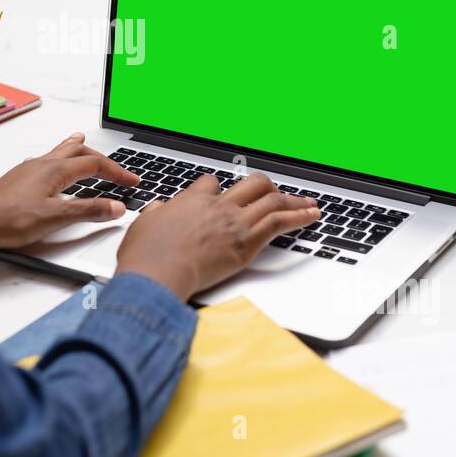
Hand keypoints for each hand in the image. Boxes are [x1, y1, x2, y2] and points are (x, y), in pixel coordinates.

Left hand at [0, 133, 138, 260]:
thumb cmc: (8, 220)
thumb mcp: (55, 217)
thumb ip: (87, 210)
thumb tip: (116, 206)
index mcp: (55, 170)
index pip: (95, 165)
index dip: (117, 173)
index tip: (132, 182)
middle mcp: (42, 164)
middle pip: (78, 152)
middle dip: (101, 159)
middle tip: (117, 169)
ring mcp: (29, 169)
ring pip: (59, 153)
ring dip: (77, 150)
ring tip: (84, 142)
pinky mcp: (19, 178)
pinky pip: (46, 161)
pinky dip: (59, 159)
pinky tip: (52, 166)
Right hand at [116, 173, 320, 300]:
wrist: (156, 273)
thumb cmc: (146, 256)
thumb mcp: (143, 226)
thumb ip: (155, 214)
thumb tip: (159, 209)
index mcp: (191, 201)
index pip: (213, 183)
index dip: (220, 189)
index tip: (224, 196)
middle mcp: (216, 207)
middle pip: (251, 184)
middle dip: (267, 188)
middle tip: (276, 194)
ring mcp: (233, 223)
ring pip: (272, 200)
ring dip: (294, 201)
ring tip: (310, 204)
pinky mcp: (246, 243)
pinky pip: (279, 222)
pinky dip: (300, 217)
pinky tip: (312, 216)